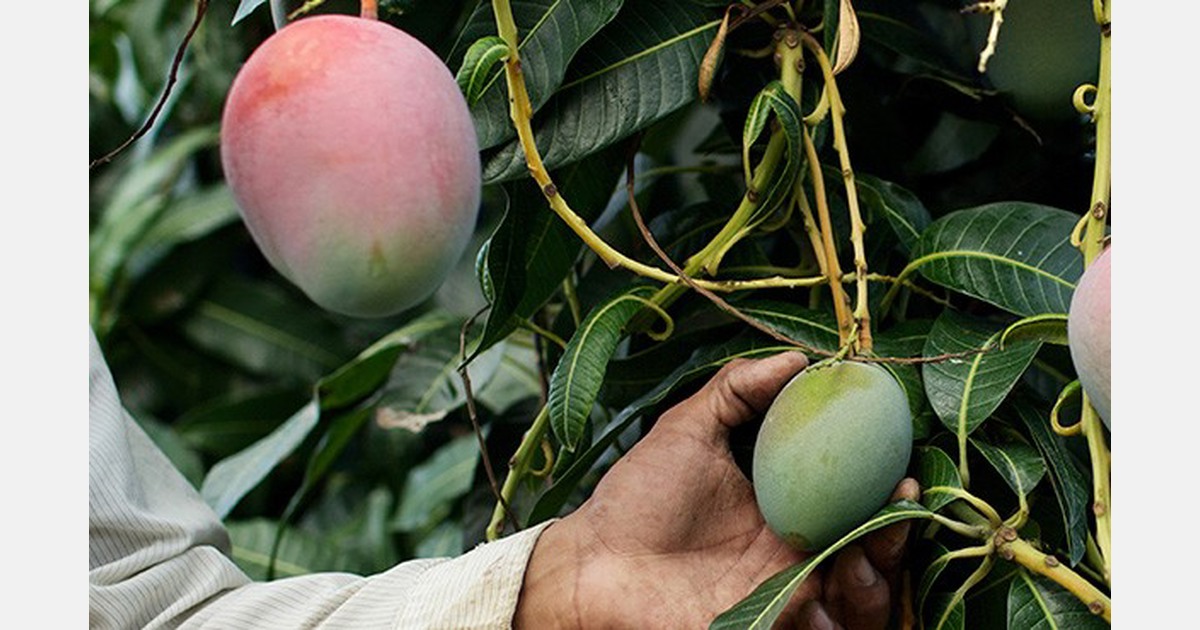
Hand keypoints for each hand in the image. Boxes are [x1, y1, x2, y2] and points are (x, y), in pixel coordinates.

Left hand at [514, 352, 919, 628]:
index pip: (853, 498)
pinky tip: (837, 584)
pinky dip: (848, 613)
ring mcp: (785, 594)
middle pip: (871, 549)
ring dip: (880, 573)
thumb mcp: (687, 429)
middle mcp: (795, 551)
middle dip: (899, 532)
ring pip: (863, 596)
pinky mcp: (768, 627)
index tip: (904, 468)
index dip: (887, 487)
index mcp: (784, 505)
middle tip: (903, 504)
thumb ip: (736, 389)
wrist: (593, 565)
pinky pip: (827, 628)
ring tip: (867, 548)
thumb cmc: (637, 497)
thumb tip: (796, 356)